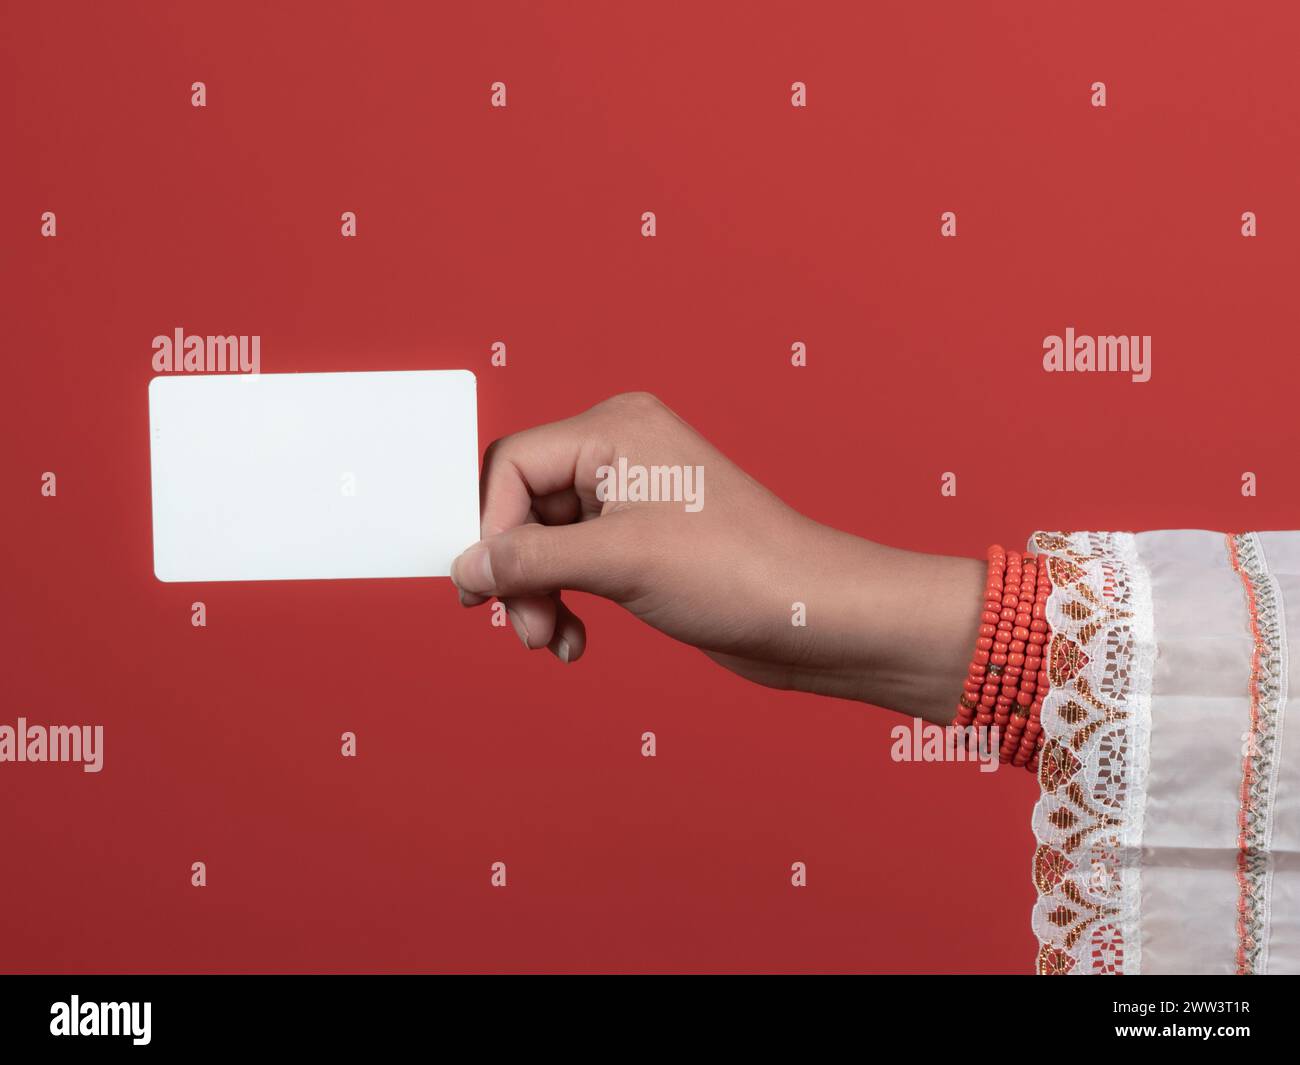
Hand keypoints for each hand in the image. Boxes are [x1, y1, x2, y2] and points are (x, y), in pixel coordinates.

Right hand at [451, 392, 983, 722]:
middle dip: (517, 573)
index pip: (512, 465)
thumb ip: (530, 560)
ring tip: (549, 640)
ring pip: (544, 544)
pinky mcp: (641, 543)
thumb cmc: (738, 570)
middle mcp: (620, 455)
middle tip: (521, 626)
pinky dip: (564, 603)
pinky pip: (575, 566)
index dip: (489, 528)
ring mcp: (631, 501)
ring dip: (538, 596)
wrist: (810, 617)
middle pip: (522, 508)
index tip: (485, 589)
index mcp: (615, 430)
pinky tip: (572, 641)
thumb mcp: (618, 562)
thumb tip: (466, 567)